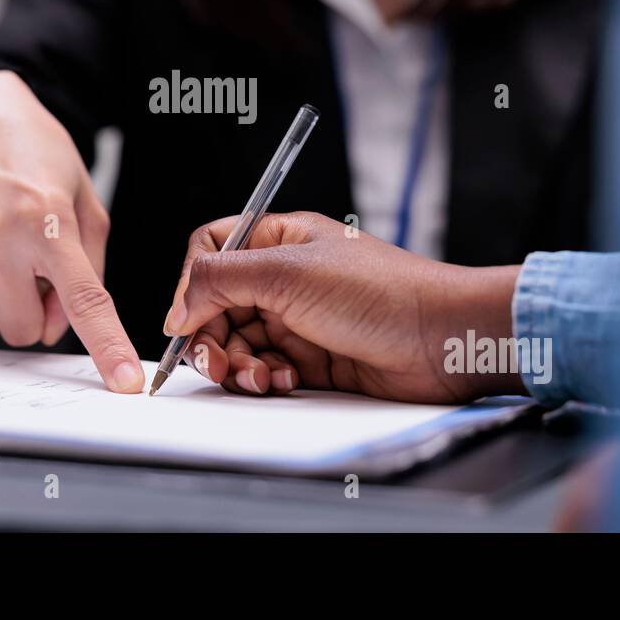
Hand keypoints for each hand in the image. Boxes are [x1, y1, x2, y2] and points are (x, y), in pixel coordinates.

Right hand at [0, 70, 142, 392]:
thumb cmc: (36, 155)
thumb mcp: (84, 199)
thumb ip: (89, 267)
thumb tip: (60, 326)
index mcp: (49, 221)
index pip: (84, 300)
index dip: (106, 346)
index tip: (122, 384)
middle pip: (22, 328)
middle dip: (35, 315)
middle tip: (37, 276)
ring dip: (1, 301)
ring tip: (6, 253)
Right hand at [163, 212, 523, 402]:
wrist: (442, 341)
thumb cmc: (381, 292)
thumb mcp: (287, 273)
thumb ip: (220, 280)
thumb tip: (177, 306)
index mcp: (280, 239)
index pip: (211, 249)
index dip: (191, 283)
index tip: (185, 316)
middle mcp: (286, 276)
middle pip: (217, 304)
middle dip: (210, 334)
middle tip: (216, 361)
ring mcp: (299, 318)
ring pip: (238, 342)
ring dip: (238, 363)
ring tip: (259, 375)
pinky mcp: (313, 359)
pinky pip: (265, 369)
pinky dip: (265, 378)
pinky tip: (284, 380)